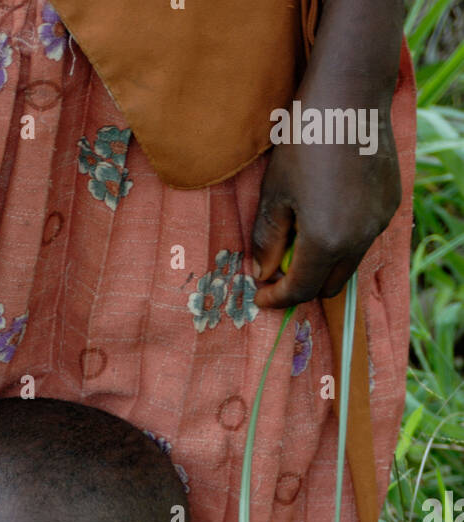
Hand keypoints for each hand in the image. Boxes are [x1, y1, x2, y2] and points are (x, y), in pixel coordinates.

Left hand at [251, 120, 400, 308]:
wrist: (350, 95)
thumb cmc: (304, 139)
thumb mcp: (274, 193)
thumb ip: (268, 240)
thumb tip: (262, 273)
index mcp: (326, 240)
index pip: (301, 290)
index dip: (277, 298)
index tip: (259, 296)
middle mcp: (359, 239)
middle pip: (328, 286)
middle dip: (301, 285)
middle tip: (278, 269)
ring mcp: (379, 222)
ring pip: (348, 263)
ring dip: (323, 262)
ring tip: (300, 234)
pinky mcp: (390, 204)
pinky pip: (363, 237)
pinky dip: (342, 240)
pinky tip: (327, 211)